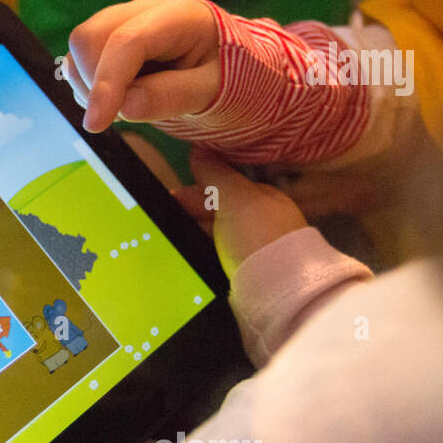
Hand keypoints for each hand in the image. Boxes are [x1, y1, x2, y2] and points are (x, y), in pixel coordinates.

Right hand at [63, 0, 221, 132]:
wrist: (221, 67)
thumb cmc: (225, 76)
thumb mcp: (213, 90)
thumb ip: (175, 96)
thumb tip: (126, 107)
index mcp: (178, 15)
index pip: (127, 42)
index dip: (107, 83)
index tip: (96, 124)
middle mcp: (143, 10)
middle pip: (89, 37)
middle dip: (94, 84)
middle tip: (123, 115)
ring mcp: (121, 21)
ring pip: (78, 49)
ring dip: (90, 87)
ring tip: (128, 106)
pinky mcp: (107, 37)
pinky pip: (79, 60)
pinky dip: (89, 87)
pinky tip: (119, 98)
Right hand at [173, 150, 308, 279]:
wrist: (278, 293)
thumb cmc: (258, 236)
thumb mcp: (235, 197)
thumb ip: (216, 174)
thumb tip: (198, 149)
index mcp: (265, 200)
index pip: (226, 189)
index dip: (196, 191)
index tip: (169, 200)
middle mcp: (264, 226)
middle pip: (220, 215)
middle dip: (193, 216)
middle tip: (164, 224)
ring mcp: (258, 255)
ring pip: (217, 240)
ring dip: (196, 239)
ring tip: (170, 245)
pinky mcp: (249, 281)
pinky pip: (218, 263)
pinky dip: (203, 259)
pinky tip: (189, 263)